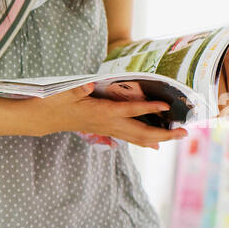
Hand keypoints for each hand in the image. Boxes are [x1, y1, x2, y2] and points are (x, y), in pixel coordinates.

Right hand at [31, 83, 188, 148]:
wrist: (44, 119)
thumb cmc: (54, 103)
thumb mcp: (63, 93)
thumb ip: (78, 89)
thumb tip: (89, 84)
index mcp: (101, 113)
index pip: (129, 111)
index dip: (148, 109)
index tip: (166, 106)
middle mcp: (108, 124)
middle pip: (141, 132)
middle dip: (164, 133)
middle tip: (185, 132)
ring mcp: (108, 129)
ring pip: (137, 138)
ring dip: (159, 138)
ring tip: (177, 137)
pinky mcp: (106, 130)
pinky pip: (130, 138)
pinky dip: (145, 141)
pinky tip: (156, 143)